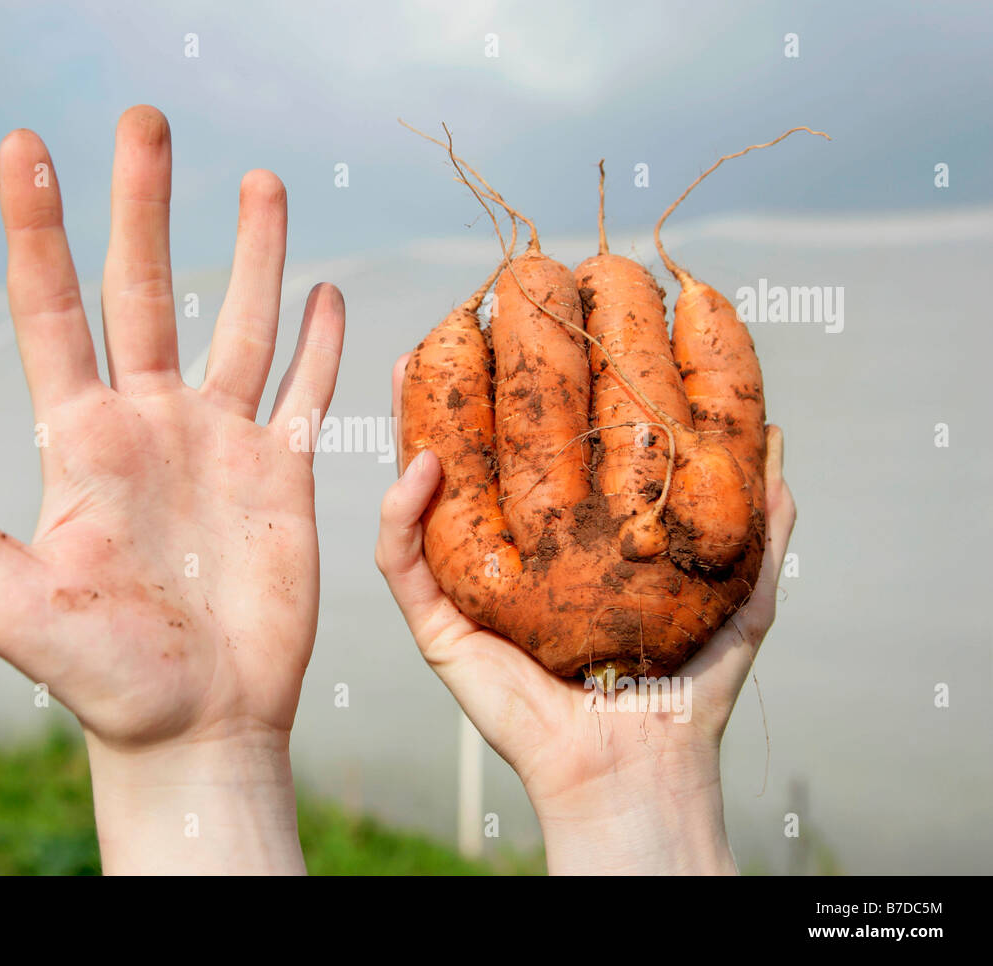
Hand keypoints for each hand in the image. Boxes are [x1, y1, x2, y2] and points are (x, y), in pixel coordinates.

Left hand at [0, 106, 344, 873]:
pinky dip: (316, 345)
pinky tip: (322, 290)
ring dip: (250, 255)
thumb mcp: (7, 600)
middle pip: (144, 291)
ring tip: (258, 180)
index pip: (53, 311)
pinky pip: (303, 395)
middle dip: (142, 205)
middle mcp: (149, 425)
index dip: (38, 229)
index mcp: (80, 441)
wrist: (196, 725)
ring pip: (237, 325)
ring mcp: (219, 445)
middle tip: (145, 119)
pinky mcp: (281, 477)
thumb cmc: (99, 676)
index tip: (25, 147)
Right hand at [375, 354, 794, 873]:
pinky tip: (422, 460)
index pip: (553, 436)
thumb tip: (779, 433)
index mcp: (573, 527)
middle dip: (478, 372)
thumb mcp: (741, 587)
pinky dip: (401, 510)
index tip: (562, 316)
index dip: (554, 376)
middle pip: (486, 442)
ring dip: (416, 417)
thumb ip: (759, 516)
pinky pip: (403, 558)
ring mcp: (473, 576)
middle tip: (485, 308)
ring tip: (414, 354)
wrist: (639, 765)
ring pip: (431, 485)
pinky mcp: (439, 619)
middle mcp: (517, 542)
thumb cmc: (689, 684)